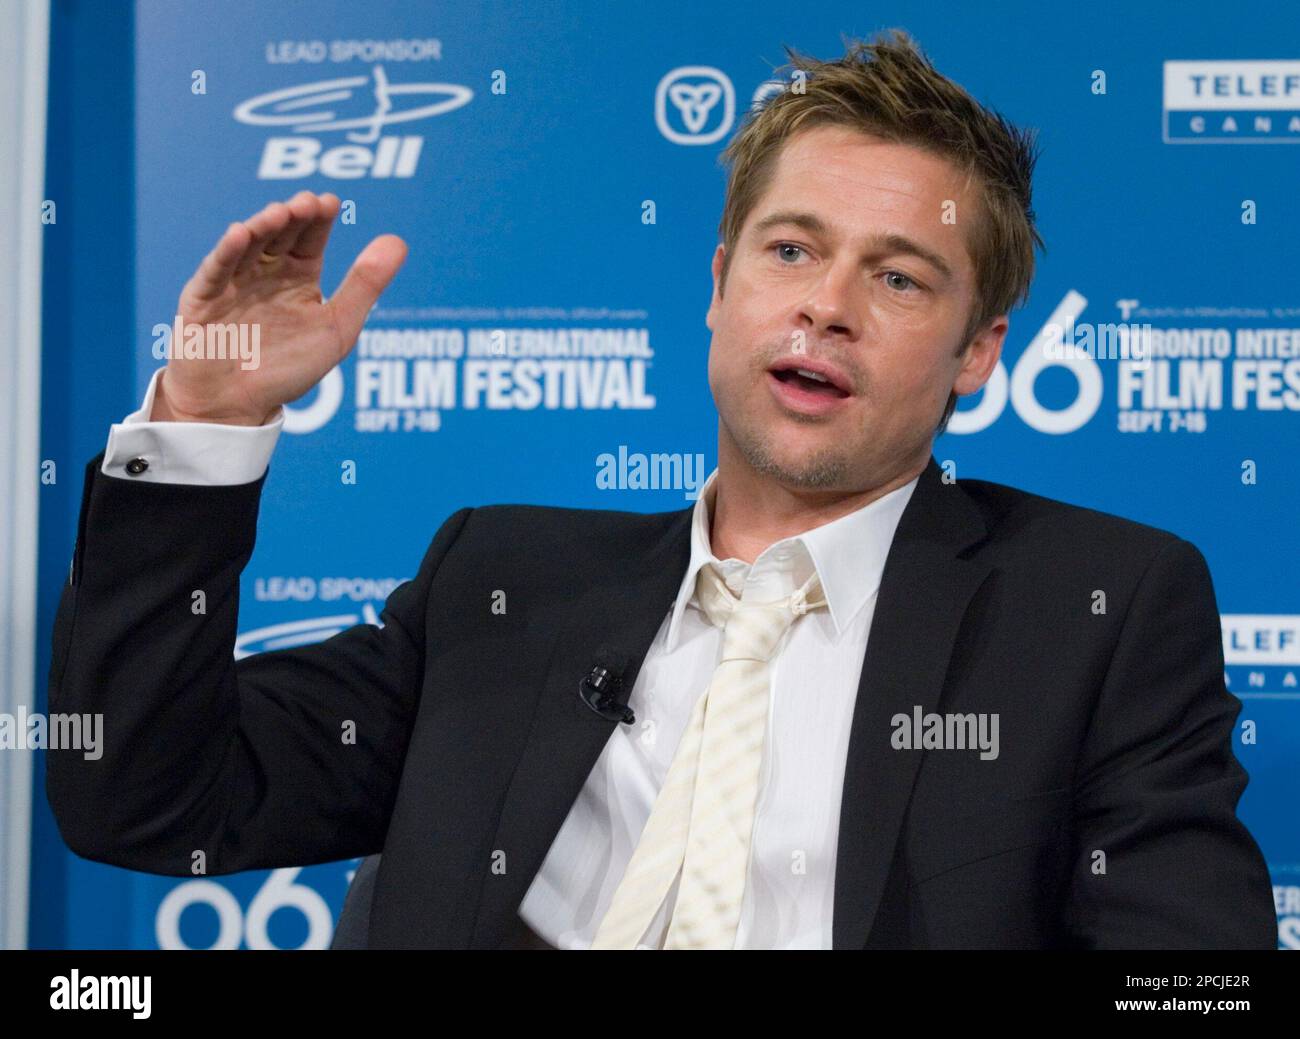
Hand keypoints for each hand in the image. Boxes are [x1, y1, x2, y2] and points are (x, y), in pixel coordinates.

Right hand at [151, 191, 406, 424]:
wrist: (239, 406)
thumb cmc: (289, 369)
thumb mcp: (337, 327)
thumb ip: (365, 286)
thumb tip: (398, 241)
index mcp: (299, 275)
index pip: (311, 238)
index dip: (319, 219)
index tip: (331, 203)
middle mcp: (266, 271)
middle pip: (279, 234)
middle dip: (293, 217)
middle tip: (307, 203)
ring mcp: (233, 280)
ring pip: (248, 245)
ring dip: (262, 227)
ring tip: (280, 213)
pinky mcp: (203, 296)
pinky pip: (216, 270)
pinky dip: (227, 252)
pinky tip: (239, 234)